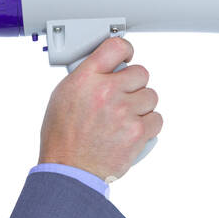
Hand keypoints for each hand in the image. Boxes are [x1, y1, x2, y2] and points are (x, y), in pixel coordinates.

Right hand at [37, 36, 162, 182]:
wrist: (69, 170)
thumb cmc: (62, 137)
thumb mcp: (62, 96)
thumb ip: (86, 78)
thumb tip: (105, 69)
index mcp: (85, 79)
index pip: (115, 47)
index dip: (125, 50)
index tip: (127, 57)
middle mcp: (106, 91)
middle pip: (140, 73)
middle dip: (133, 85)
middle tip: (122, 97)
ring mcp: (124, 111)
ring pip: (151, 96)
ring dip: (141, 106)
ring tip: (124, 118)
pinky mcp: (137, 132)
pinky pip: (156, 119)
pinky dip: (148, 125)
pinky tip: (132, 130)